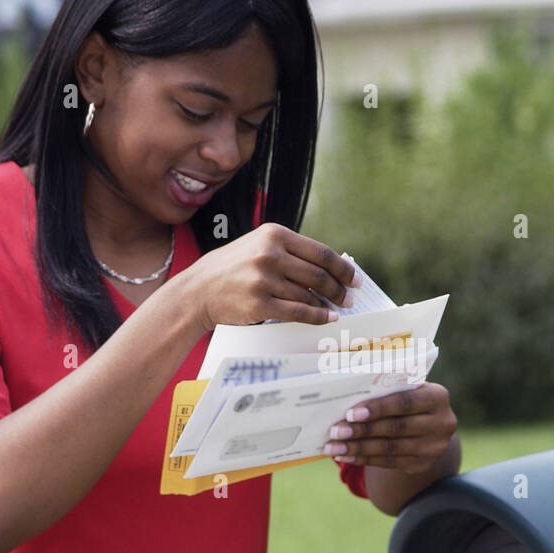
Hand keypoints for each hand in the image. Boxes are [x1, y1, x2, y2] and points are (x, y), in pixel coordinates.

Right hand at [180, 223, 360, 331]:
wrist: (198, 290)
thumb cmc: (233, 269)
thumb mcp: (258, 246)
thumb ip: (289, 252)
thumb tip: (329, 268)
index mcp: (274, 234)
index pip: (321, 252)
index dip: (343, 268)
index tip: (355, 278)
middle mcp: (269, 254)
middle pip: (319, 274)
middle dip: (339, 289)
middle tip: (349, 298)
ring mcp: (263, 279)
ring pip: (309, 295)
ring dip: (327, 304)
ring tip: (336, 309)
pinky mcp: (259, 303)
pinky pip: (298, 312)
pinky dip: (317, 316)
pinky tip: (326, 318)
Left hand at [323, 382, 457, 473]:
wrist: (429, 426)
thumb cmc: (408, 400)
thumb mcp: (407, 389)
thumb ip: (387, 390)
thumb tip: (345, 396)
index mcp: (437, 397)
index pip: (404, 402)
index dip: (378, 408)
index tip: (351, 413)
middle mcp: (442, 423)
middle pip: (395, 428)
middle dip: (362, 430)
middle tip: (335, 431)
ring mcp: (434, 447)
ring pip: (389, 448)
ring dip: (358, 448)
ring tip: (334, 447)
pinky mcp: (423, 464)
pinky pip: (388, 462)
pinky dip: (364, 459)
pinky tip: (346, 456)